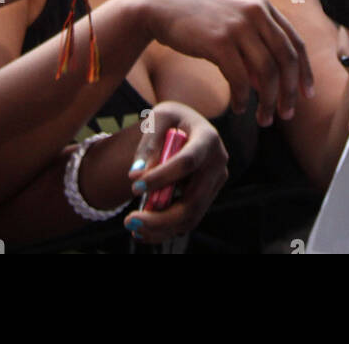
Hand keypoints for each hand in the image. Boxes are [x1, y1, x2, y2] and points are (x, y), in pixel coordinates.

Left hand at [124, 102, 227, 243]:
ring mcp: (216, 182)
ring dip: (162, 227)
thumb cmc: (172, 119)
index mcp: (208, 138)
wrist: (188, 124)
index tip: (134, 186)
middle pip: (193, 200)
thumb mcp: (158, 119)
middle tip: (131, 221)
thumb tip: (136, 175)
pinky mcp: (208, 196)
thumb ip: (148, 144)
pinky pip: (189, 219)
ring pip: (192, 216)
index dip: (162, 177)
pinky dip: (166, 228)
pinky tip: (144, 229)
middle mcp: (218, 163)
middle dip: (161, 216)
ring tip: (133, 226)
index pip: (187, 162)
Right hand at [132, 0, 315, 125]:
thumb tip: (269, 83)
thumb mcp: (233, 21)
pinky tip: (240, 108)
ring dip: (268, 101)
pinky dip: (243, 98)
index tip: (307, 96)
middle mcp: (256, 13)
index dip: (305, 73)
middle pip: (287, 60)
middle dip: (290, 92)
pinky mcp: (218, 41)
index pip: (296, 44)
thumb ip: (255, 46)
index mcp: (264, 7)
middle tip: (287, 115)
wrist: (161, 5)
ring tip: (264, 119)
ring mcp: (237, 26)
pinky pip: (240, 78)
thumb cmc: (198, 17)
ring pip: (267, 72)